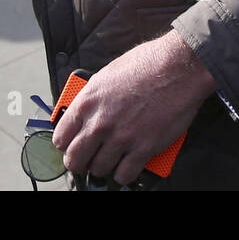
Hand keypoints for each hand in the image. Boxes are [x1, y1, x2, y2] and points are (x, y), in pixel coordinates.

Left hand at [51, 30, 215, 184]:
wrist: (177, 68)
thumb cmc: (145, 65)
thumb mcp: (106, 75)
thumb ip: (92, 98)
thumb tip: (86, 113)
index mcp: (87, 102)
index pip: (61, 136)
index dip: (64, 145)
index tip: (69, 147)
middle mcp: (100, 123)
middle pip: (76, 159)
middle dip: (78, 163)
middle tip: (84, 162)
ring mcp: (121, 137)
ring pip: (99, 169)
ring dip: (102, 168)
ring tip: (107, 162)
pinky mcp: (144, 148)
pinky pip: (125, 175)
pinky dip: (124, 174)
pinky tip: (126, 167)